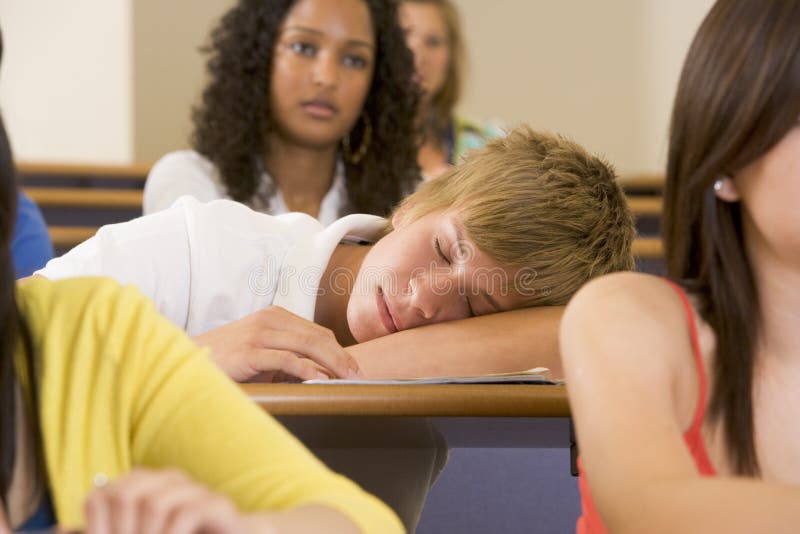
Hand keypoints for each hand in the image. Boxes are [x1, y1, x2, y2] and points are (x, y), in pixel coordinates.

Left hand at [84, 468, 244, 533]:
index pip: (105, 494)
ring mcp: (194, 488)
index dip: (99, 525)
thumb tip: (58, 531)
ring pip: (153, 502)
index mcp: (146, 484)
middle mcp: (168, 480)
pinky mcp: (217, 503)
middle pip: (126, 492)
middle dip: (122, 532)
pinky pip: (185, 514)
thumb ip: (103, 531)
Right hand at [193, 306, 360, 381]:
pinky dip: (308, 370)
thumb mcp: (262, 355)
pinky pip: (287, 359)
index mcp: (276, 317)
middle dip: (343, 358)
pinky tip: (321, 381)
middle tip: (360, 377)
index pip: (318, 333)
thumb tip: (322, 374)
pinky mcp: (250, 351)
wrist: (188, 361)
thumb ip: (288, 357)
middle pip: (318, 337)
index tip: (354, 370)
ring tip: (349, 380)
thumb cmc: (228, 362)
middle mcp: (270, 320)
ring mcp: (259, 333)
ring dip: (333, 364)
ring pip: (308, 346)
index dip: (339, 351)